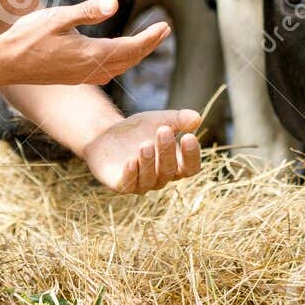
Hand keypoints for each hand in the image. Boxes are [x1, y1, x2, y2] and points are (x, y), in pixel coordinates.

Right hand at [0, 0, 168, 87]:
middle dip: (149, 45)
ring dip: (136, 55)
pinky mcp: (75, 78)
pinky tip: (119, 55)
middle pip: (129, 59)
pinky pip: (107, 72)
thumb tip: (115, 3)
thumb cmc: (28, 36)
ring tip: (148, 41)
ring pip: (119, 68)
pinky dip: (121, 62)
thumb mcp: (58, 17)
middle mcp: (90, 69)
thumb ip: (88, 11)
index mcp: (90, 53)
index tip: (165, 26)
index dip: (150, 38)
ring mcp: (82, 76)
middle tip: (163, 30)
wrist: (5, 63)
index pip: (130, 48)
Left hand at [82, 109, 202, 193]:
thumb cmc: (140, 130)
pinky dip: (131, 174)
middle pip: (169, 171)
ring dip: (148, 162)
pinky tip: (130, 161)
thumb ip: (179, 119)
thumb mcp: (160, 120)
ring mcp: (141, 183)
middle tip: (163, 130)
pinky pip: (128, 185)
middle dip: (166, 151)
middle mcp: (161, 178)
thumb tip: (197, 118)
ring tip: (145, 144)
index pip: (190, 168)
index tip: (189, 136)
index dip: (192, 156)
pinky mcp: (121, 184)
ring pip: (150, 179)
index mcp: (176, 165)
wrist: (108, 134)